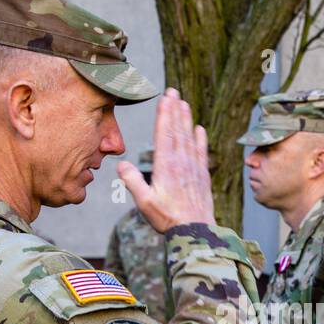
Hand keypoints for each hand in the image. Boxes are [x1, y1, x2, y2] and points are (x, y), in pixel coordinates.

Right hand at [118, 87, 214, 230]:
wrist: (196, 232)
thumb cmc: (168, 219)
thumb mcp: (144, 203)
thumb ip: (133, 182)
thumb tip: (120, 164)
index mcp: (166, 167)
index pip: (164, 135)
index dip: (164, 115)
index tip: (164, 98)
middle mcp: (181, 163)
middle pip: (177, 131)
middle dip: (175, 110)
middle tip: (174, 91)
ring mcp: (193, 169)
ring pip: (189, 138)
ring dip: (186, 120)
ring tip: (184, 103)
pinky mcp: (202, 176)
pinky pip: (201, 153)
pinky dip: (200, 139)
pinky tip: (199, 129)